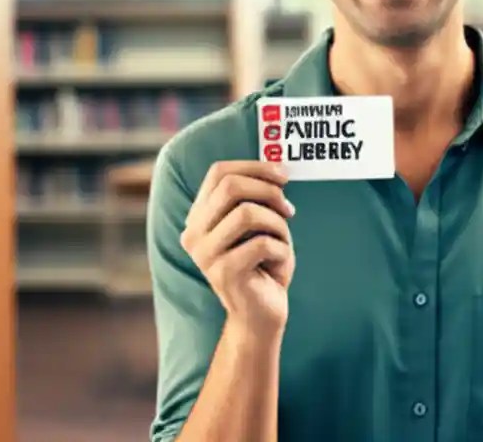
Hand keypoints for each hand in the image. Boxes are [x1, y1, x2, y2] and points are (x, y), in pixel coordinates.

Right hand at [180, 160, 295, 339]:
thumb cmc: (264, 264)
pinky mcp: (223, 273)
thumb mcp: (260, 223)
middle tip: (289, 209)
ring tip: (282, 240)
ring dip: (277, 223)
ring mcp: (205, 254)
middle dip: (269, 192)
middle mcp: (194, 233)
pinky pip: (263, 244)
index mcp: (199, 216)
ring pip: (248, 213)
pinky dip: (282, 249)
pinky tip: (278, 263)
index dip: (254, 167)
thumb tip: (278, 170)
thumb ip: (258, 197)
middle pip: (231, 187)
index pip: (219, 172)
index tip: (283, 175)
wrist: (261, 314)